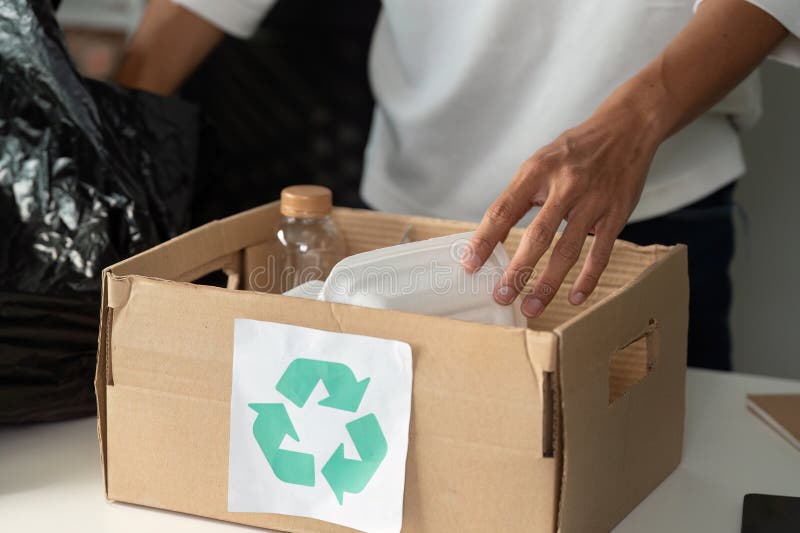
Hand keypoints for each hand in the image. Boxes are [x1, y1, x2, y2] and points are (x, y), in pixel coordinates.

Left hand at [462, 103, 661, 317]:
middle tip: (501, 296)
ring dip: (547, 283)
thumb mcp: (539, 162)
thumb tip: (491, 235)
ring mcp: (593, 201)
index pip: (504, 210)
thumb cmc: (574, 150)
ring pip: (567, 250)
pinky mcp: (616, 214)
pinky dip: (587, 279)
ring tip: (530, 307)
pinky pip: (600, 253)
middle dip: (517, 271)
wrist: (626, 128)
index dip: (485, 240)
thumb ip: (518, 197)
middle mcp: (565, 186)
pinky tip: (574, 298)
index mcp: (537, 171)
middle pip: (537, 236)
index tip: (470, 265)